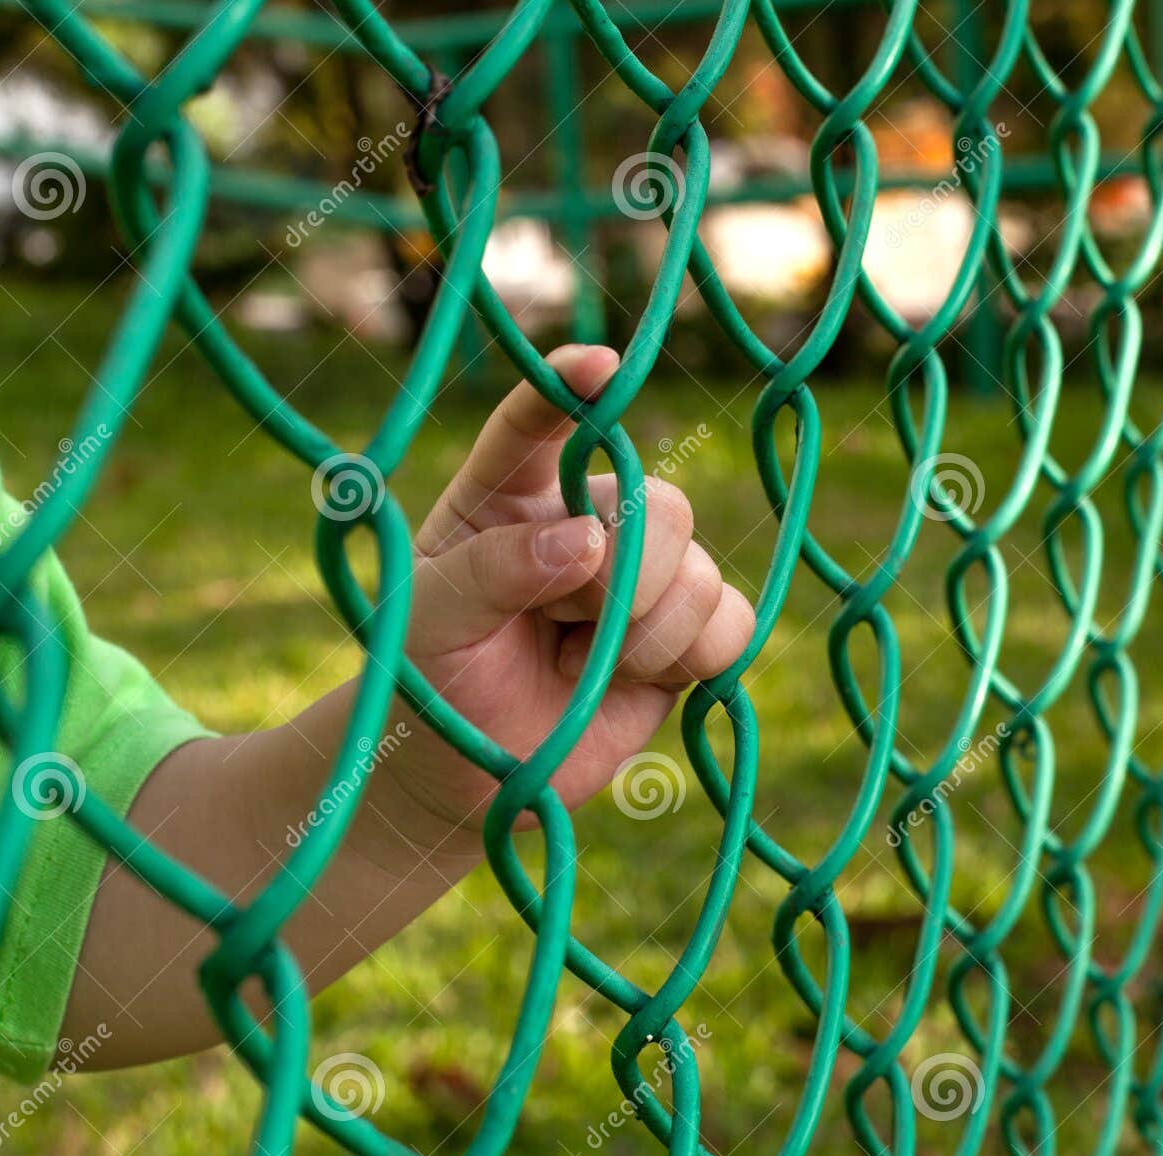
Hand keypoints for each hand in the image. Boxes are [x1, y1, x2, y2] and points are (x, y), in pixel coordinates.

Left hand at [374, 345, 753, 853]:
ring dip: (645, 635)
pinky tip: (637, 679)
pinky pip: (734, 625)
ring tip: (582, 666)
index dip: (570, 390)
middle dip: (626, 578)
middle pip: (660, 507)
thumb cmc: (429, 685)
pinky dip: (692, 658)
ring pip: (700, 572)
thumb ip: (494, 571)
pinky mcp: (686, 635)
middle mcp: (586, 521)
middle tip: (562, 625)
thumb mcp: (431, 623)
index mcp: (506, 497)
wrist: (465, 778)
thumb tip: (587, 541)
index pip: (538, 425)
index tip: (596, 371)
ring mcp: (646, 577)